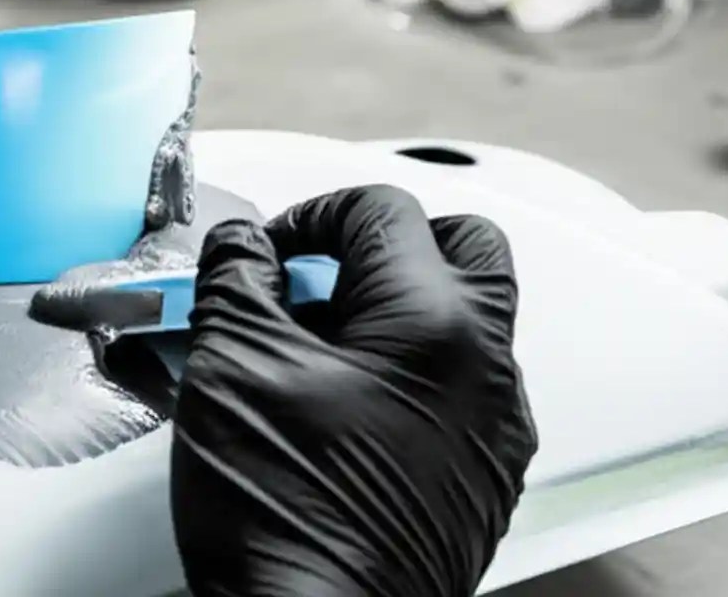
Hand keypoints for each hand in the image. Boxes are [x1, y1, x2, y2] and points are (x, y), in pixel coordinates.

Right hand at [172, 185, 537, 595]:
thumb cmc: (286, 515)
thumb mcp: (233, 365)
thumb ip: (236, 279)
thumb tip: (240, 246)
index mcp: (433, 324)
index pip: (382, 211)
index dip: (309, 218)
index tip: (269, 254)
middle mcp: (486, 370)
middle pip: (461, 248)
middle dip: (382, 247)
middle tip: (320, 277)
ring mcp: (494, 427)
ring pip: (463, 322)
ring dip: (394, 311)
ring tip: (316, 349)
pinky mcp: (483, 475)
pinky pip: (459, 391)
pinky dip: (407, 375)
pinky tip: (340, 408)